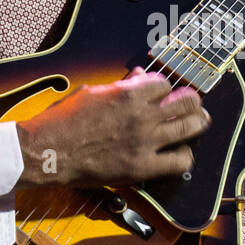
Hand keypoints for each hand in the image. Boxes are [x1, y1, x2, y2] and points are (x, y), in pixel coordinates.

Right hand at [15, 67, 211, 187]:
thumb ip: (121, 86)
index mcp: (128, 93)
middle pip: (188, 102)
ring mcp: (145, 142)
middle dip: (191, 101)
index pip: (165, 83)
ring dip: (196, 123)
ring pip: (190, 127)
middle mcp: (142, 116)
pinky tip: (179, 153)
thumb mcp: (91, 92)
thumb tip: (138, 76)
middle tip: (191, 105)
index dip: (165, 87)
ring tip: (197, 123)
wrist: (47, 152)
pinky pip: (179, 162)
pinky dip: (184, 156)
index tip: (163, 93)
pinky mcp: (142, 167)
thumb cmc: (63, 120)